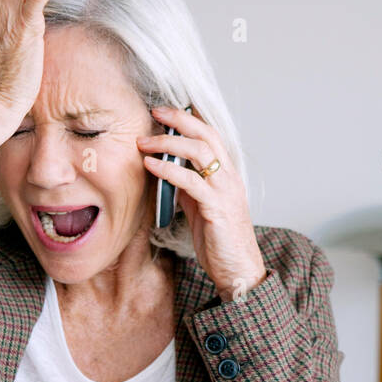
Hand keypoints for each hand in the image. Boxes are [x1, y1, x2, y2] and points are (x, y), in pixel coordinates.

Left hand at [137, 105, 266, 300]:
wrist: (238, 270)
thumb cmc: (220, 241)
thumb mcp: (201, 208)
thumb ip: (188, 189)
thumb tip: (166, 172)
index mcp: (227, 175)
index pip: (210, 135)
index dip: (188, 119)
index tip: (164, 111)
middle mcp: (229, 177)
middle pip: (206, 135)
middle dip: (179, 119)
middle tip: (154, 112)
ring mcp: (225, 191)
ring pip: (200, 153)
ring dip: (168, 143)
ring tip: (143, 142)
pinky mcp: (217, 208)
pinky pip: (191, 182)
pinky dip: (168, 170)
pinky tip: (150, 165)